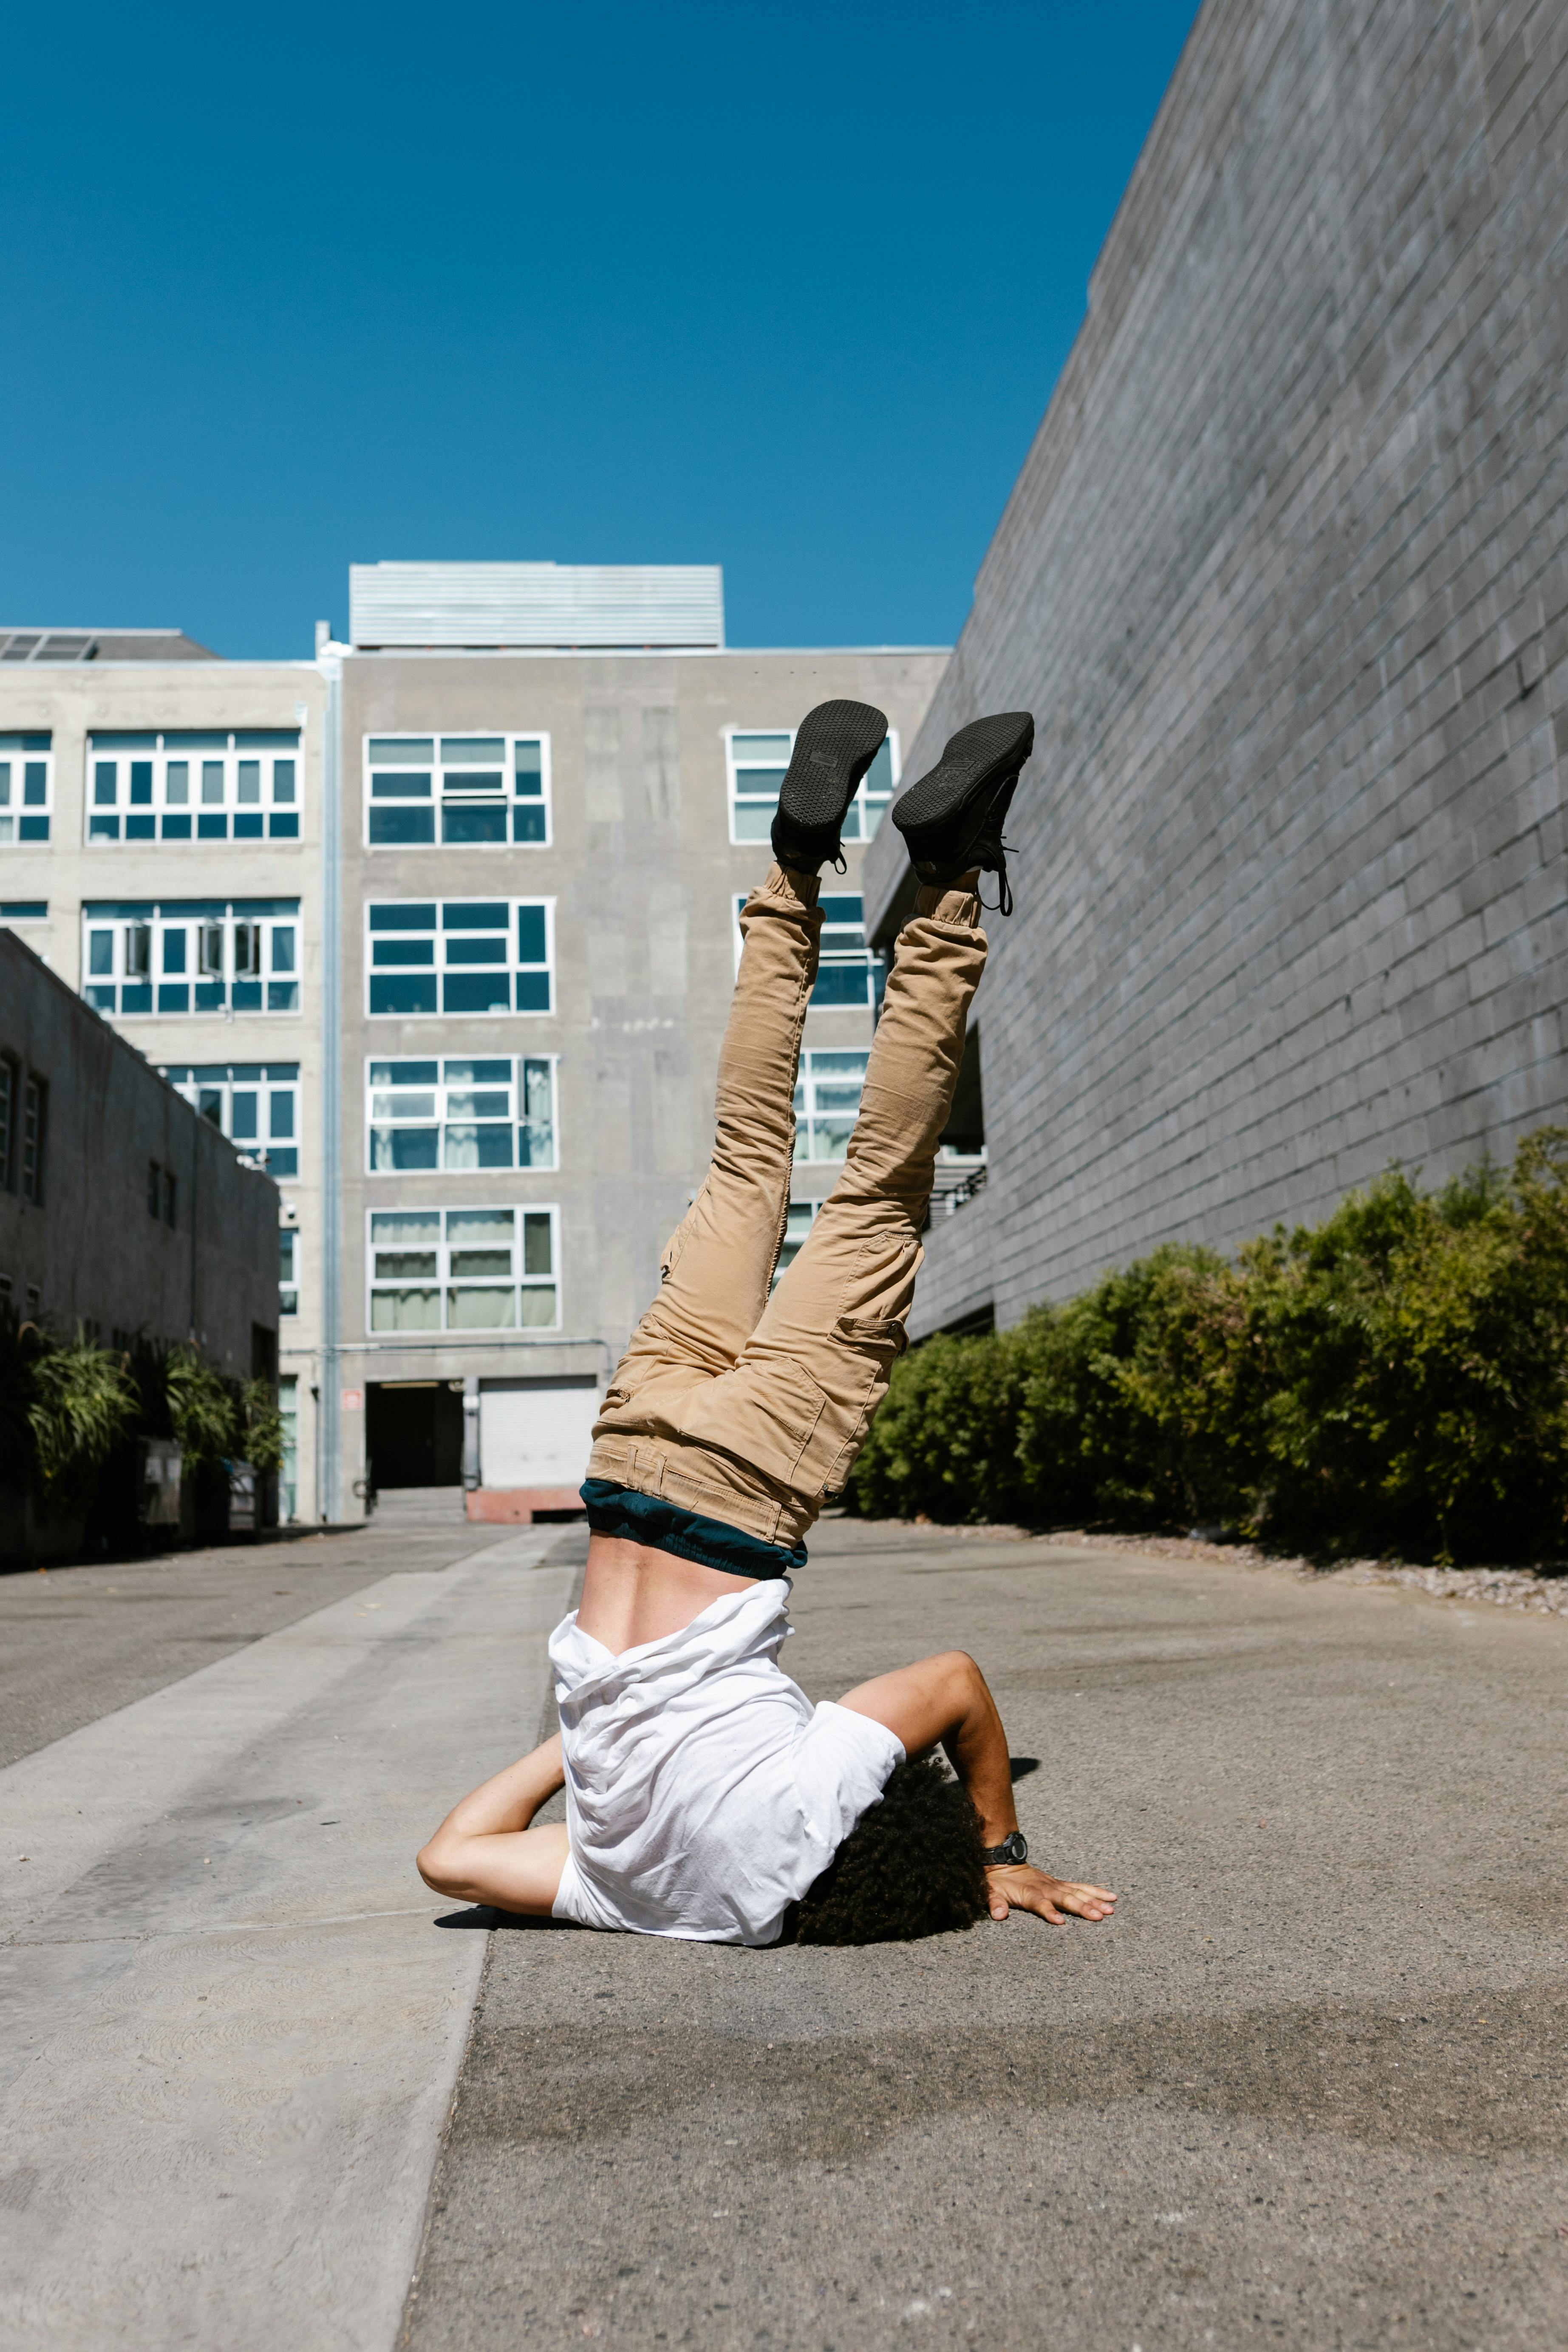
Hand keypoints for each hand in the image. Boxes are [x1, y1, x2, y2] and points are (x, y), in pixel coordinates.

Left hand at [985, 1863, 1116, 1924]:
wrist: (1003, 1861)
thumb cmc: (998, 1881)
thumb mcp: (991, 1891)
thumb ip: (995, 1903)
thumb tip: (998, 1915)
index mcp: (1029, 1892)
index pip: (1040, 1903)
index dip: (1049, 1912)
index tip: (1060, 1921)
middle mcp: (1046, 1888)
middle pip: (1066, 1898)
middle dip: (1082, 1908)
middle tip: (1099, 1916)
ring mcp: (1055, 1885)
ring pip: (1078, 1892)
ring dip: (1094, 1901)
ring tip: (1110, 1909)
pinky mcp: (1061, 1884)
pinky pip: (1081, 1887)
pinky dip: (1096, 1891)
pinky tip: (1111, 1897)